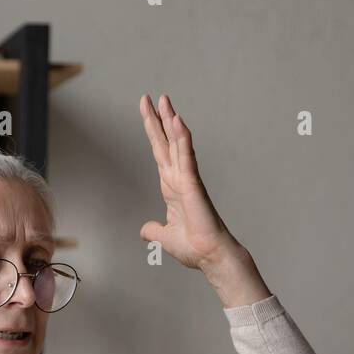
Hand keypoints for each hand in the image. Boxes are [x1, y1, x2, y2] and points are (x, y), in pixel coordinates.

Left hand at [138, 93, 254, 280]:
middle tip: (151, 97)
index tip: (147, 113)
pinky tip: (177, 122)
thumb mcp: (164, 237)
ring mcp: (186, 179)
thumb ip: (154, 230)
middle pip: (165, 142)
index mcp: (171, 187)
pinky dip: (182, 139)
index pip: (160, 153)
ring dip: (170, 121)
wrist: (209, 257)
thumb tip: (145, 230)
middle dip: (157, 119)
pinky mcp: (193, 185)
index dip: (153, 133)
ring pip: (177, 144)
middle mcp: (178, 178)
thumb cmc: (194, 247)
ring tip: (164, 100)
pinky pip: (186, 157)